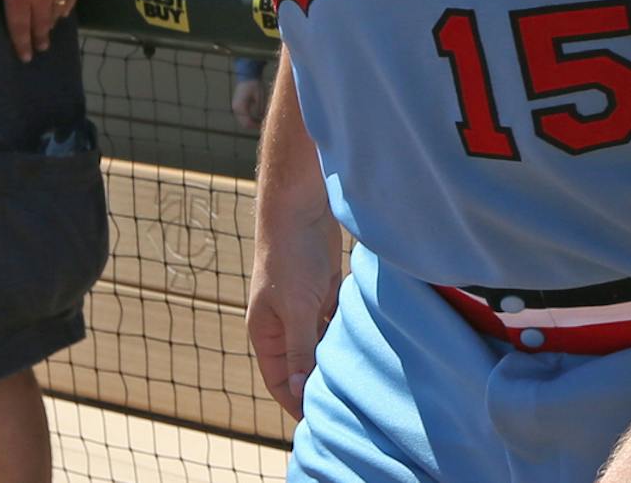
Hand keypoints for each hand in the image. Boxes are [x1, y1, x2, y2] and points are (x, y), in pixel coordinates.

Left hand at [0, 0, 84, 61]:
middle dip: (39, 39)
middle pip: (42, 25)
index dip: (22, 45)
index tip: (25, 57)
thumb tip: (12, 3)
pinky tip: (63, 9)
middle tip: (39, 48)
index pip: (20, 29)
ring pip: (58, 13)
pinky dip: (66, 7)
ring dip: (53, 23)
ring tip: (50, 28)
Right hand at [232, 72, 270, 130]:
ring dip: (250, 122)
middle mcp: (236, 108)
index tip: (264, 125)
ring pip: (242, 120)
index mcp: (241, 107)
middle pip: (244, 124)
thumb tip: (262, 119)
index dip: (256, 126)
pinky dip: (248, 118)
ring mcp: (235, 107)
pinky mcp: (236, 105)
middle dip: (253, 125)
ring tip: (261, 120)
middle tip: (263, 124)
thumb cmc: (254, 84)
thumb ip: (260, 109)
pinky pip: (241, 116)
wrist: (247, 74)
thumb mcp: (260, 97)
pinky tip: (256, 116)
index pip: (247, 123)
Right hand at [247, 198, 342, 416]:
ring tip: (360, 381)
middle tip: (348, 406)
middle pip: (302, 368)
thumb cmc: (290, 256)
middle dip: (320, 385)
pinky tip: (365, 346)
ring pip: (321, 347)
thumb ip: (300, 350)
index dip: (297, 402)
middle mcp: (283, 326)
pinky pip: (335, 326)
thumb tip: (300, 392)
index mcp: (265, 334)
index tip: (321, 422)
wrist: (301, 209)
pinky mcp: (323, 294)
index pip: (280, 381)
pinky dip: (346, 336)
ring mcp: (304, 310)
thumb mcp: (296, 308)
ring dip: (336, 360)